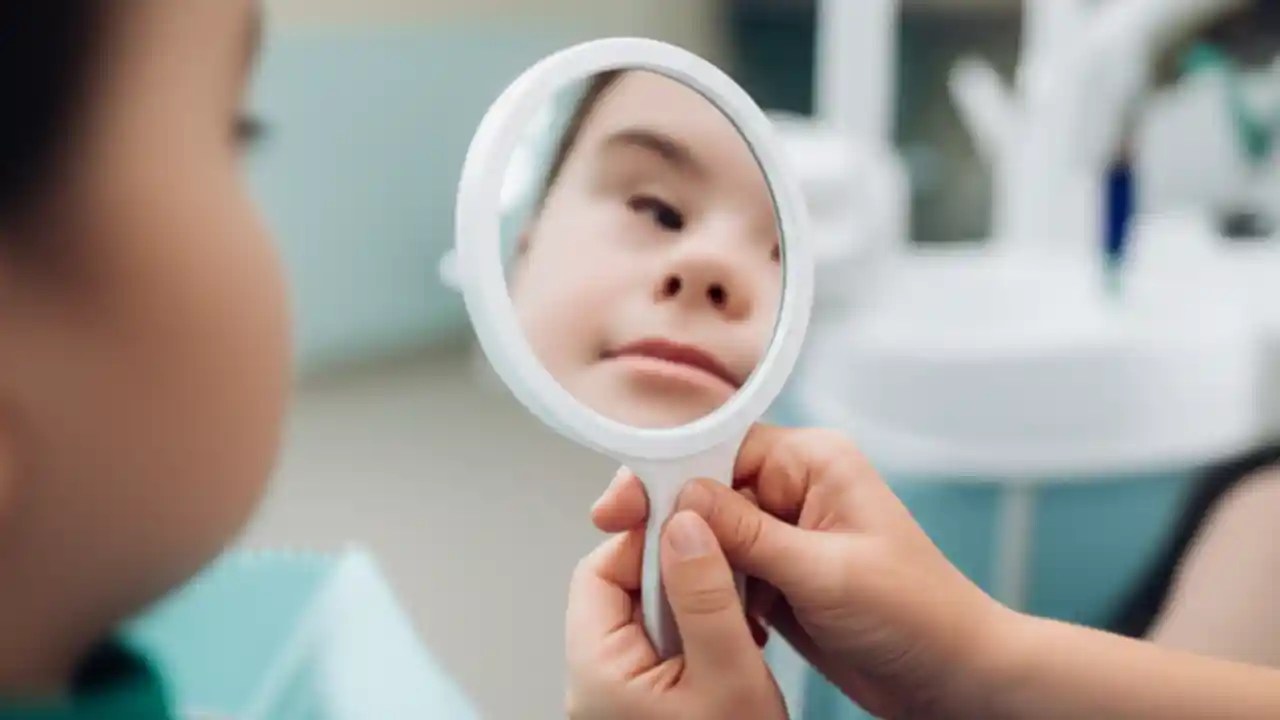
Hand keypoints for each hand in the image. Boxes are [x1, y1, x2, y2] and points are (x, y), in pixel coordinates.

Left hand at [565, 508, 785, 719]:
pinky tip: (736, 634)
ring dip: (694, 597)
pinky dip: (700, 627)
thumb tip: (684, 522)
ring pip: (648, 612)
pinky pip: (665, 640)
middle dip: (677, 568)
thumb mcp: (729, 675)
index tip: (696, 521)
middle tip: (727, 562)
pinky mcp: (649, 697)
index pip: (600, 570)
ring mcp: (621, 689)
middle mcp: (596, 678)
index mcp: (596, 669)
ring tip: (738, 604)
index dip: (646, 538)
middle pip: (623, 586)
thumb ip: (704, 598)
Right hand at [592, 425, 1017, 718]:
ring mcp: (784, 532)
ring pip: (707, 534)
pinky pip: (721, 570)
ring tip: (669, 595)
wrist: (952, 677)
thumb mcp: (825, 573)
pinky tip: (702, 617)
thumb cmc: (918, 616)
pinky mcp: (777, 572)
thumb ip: (749, 535)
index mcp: (814, 463)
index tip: (625, 504)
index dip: (668, 472)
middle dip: (670, 525)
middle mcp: (795, 488)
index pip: (721, 446)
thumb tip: (682, 499)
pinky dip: (706, 592)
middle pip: (705, 489)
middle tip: (629, 553)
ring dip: (687, 564)